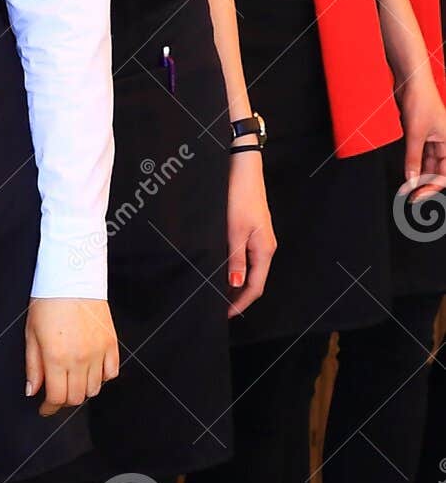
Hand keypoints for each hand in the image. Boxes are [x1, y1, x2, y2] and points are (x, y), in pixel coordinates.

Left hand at [24, 296, 117, 415]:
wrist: (72, 278)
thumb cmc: (47, 302)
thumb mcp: (31, 332)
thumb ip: (33, 365)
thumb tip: (32, 391)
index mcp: (56, 357)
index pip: (57, 397)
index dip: (49, 408)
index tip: (44, 409)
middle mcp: (80, 359)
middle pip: (76, 398)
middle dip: (64, 401)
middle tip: (55, 394)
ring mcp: (98, 353)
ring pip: (94, 389)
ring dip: (82, 390)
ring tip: (71, 379)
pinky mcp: (111, 344)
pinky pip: (111, 374)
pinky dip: (101, 378)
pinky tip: (90, 370)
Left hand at [226, 150, 275, 316]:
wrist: (242, 167)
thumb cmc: (239, 196)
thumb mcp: (234, 229)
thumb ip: (235, 258)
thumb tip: (236, 284)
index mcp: (264, 250)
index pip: (255, 287)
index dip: (240, 303)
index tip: (225, 314)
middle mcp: (265, 247)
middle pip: (254, 280)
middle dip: (237, 296)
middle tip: (218, 307)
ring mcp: (259, 238)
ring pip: (249, 269)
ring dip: (235, 282)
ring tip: (217, 292)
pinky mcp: (252, 229)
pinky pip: (245, 256)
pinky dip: (234, 266)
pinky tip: (222, 268)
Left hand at [398, 76, 445, 200]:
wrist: (411, 82)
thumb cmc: (419, 102)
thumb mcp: (415, 133)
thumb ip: (412, 158)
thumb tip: (410, 180)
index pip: (444, 173)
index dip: (432, 186)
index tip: (417, 195)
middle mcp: (443, 142)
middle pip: (437, 170)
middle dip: (424, 184)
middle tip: (411, 195)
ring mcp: (431, 138)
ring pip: (427, 163)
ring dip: (418, 175)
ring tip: (407, 187)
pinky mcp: (419, 133)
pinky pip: (418, 153)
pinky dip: (413, 163)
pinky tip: (406, 172)